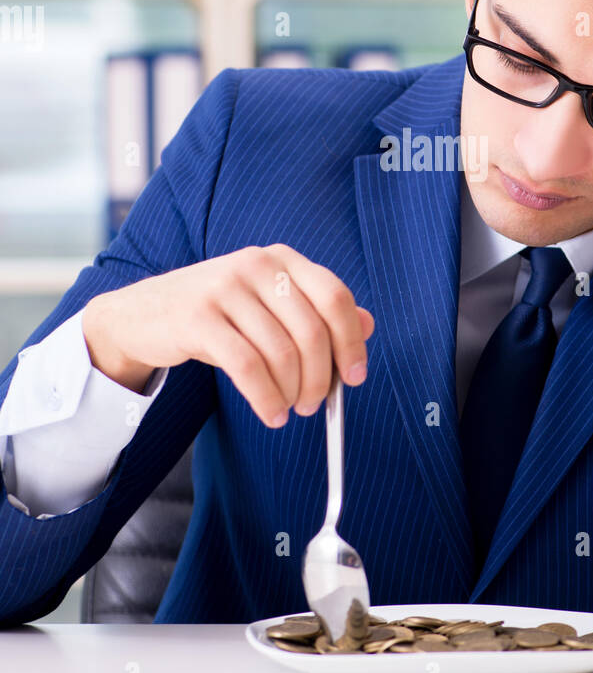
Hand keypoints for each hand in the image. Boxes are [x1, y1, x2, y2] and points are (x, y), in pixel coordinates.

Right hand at [82, 245, 374, 426]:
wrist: (142, 315)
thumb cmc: (216, 314)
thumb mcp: (268, 306)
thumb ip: (316, 312)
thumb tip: (369, 324)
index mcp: (281, 259)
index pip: (335, 297)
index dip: (351, 341)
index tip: (354, 376)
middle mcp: (256, 265)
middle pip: (312, 330)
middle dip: (320, 377)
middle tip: (314, 404)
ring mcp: (225, 287)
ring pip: (281, 352)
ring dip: (292, 392)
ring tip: (287, 409)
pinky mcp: (198, 317)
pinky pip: (247, 366)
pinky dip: (265, 398)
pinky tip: (270, 413)